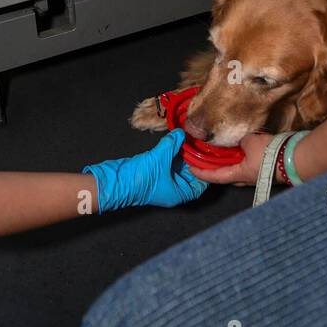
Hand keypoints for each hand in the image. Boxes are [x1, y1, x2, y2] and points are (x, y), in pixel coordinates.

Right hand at [83, 130, 207, 212]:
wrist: (116, 181)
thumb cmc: (138, 179)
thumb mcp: (160, 158)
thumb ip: (172, 144)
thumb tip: (180, 133)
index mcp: (180, 193)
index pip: (201, 182)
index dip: (206, 168)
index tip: (209, 154)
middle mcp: (174, 188)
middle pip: (190, 172)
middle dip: (194, 157)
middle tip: (199, 142)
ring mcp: (164, 180)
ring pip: (179, 166)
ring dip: (182, 153)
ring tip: (188, 138)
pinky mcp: (155, 172)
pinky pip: (168, 162)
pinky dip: (172, 152)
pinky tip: (175, 141)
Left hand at [195, 131, 276, 186]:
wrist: (294, 157)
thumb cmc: (268, 152)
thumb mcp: (249, 142)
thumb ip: (240, 141)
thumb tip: (239, 140)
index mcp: (239, 174)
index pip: (214, 176)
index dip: (201, 172)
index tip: (190, 167)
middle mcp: (246, 178)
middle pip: (225, 175)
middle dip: (214, 168)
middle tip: (204, 158)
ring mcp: (256, 175)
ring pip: (237, 171)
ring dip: (228, 163)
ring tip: (219, 153)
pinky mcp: (266, 169)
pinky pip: (247, 165)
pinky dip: (240, 159)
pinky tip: (239, 150)